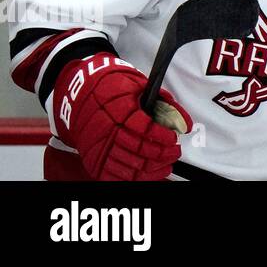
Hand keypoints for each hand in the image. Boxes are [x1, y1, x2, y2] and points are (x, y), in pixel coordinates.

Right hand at [52, 53, 190, 180]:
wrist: (82, 94)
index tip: (174, 138)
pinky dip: (134, 178)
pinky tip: (149, 175)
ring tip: (167, 165)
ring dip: (152, 168)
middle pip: (138, 148)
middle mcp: (107, 129)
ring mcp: (99, 146)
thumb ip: (164, 104)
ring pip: (128, 164)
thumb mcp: (140, 87)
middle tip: (174, 152)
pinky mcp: (93, 159)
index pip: (144, 127)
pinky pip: (114, 176)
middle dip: (162, 154)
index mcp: (119, 108)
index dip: (162, 136)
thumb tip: (185, 123)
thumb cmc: (115, 88)